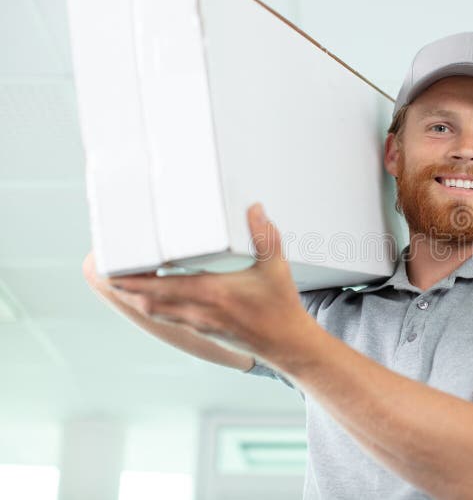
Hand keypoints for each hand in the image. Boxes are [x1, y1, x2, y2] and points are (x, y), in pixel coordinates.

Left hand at [107, 203, 313, 362]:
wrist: (286, 343)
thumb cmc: (280, 308)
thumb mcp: (276, 267)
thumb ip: (264, 236)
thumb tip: (254, 209)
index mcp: (212, 294)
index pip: (161, 287)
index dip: (134, 279)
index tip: (116, 267)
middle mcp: (199, 311)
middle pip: (147, 301)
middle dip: (124, 286)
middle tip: (107, 268)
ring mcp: (198, 323)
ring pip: (155, 311)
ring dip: (136, 296)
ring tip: (121, 279)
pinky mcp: (201, 330)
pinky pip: (168, 316)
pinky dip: (153, 304)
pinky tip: (150, 294)